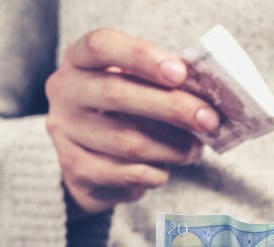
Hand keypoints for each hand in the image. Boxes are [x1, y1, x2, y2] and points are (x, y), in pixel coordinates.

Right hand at [45, 28, 220, 213]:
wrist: (89, 163)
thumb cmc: (123, 113)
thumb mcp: (136, 87)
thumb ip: (162, 83)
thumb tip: (205, 96)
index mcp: (79, 60)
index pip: (101, 45)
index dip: (142, 56)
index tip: (180, 72)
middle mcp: (64, 92)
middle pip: (116, 93)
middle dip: (171, 107)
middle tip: (208, 119)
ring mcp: (65, 132)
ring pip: (126, 141)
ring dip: (171, 147)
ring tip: (194, 150)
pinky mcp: (75, 169)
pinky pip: (125, 174)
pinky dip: (154, 173)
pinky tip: (164, 169)